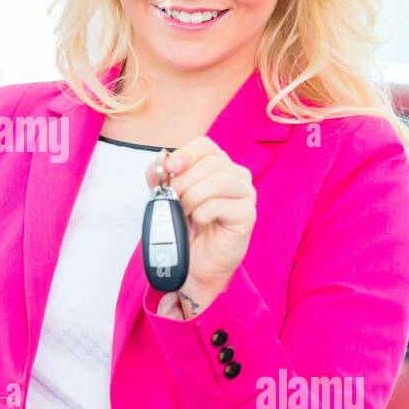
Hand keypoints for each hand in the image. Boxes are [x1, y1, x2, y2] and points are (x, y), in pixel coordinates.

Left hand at [145, 136, 255, 314]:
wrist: (194, 263)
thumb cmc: (184, 228)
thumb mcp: (166, 197)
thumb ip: (161, 176)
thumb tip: (161, 160)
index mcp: (218, 165)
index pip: (204, 145)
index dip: (184, 155)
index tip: (169, 170)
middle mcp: (236, 176)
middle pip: (210, 163)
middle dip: (183, 182)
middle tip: (174, 202)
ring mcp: (245, 194)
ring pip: (217, 181)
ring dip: (192, 198)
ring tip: (185, 214)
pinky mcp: (247, 215)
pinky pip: (219, 205)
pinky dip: (201, 214)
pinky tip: (199, 224)